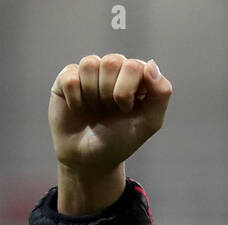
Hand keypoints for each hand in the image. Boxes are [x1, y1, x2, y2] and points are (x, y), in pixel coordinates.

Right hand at [49, 54, 171, 212]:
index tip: (127, 109)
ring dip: (94, 95)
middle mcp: (114, 70)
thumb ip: (161, 94)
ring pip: (90, 64)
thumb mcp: (149, 122)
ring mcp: (90, 73)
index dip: (128, 89)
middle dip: (111, 93)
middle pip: (112, 62)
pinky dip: (76, 100)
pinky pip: (70, 78)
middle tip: (111, 110)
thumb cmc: (122, 140)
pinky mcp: (66, 79)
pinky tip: (79, 109)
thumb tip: (150, 64)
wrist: (89, 158)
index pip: (135, 65)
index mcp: (137, 77)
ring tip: (96, 109)